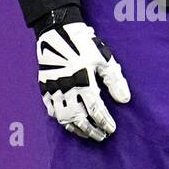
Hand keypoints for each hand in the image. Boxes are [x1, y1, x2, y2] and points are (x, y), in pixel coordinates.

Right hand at [36, 21, 130, 141]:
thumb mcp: (104, 60)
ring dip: (76, 129)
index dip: (105, 123)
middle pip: (80, 119)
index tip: (112, 130)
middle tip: (102, 136)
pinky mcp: (43, 87)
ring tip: (86, 133)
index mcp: (84, 82)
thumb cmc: (84, 44)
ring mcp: (53, 90)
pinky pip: (50, 110)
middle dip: (92, 131)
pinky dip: (59, 119)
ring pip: (64, 118)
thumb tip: (124, 100)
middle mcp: (67, 89)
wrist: (56, 31)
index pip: (96, 111)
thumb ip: (115, 81)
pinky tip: (68, 121)